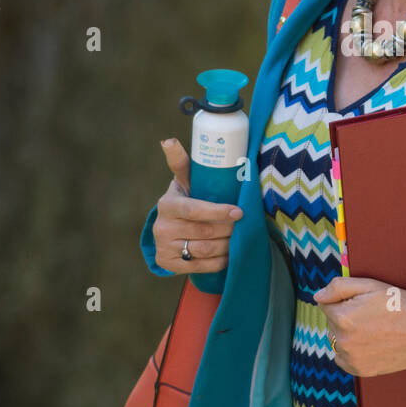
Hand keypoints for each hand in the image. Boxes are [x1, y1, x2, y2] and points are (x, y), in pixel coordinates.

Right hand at [152, 138, 242, 274]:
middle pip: (204, 231)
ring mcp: (164, 247)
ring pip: (205, 249)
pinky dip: (220, 261)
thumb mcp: (182, 181)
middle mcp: (162, 227)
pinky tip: (230, 254)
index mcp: (167, 204)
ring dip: (227, 245)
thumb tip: (168, 140)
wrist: (167, 229)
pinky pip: (201, 266)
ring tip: (239, 238)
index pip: (194, 210)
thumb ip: (180, 161)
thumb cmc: (184, 199)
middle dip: (228, 229)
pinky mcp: (169, 264)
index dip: (218, 212)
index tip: (239, 211)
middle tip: (244, 225)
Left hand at [313, 277, 405, 376]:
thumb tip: (317, 296)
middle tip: (369, 315)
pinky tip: (368, 344)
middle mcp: (343, 340)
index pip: (326, 305)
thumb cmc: (399, 305)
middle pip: (330, 323)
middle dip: (343, 317)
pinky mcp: (360, 370)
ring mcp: (351, 358)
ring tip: (371, 329)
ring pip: (336, 341)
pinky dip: (349, 352)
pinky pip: (342, 359)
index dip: (344, 300)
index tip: (363, 302)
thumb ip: (339, 287)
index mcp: (342, 317)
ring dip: (346, 335)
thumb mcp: (371, 285)